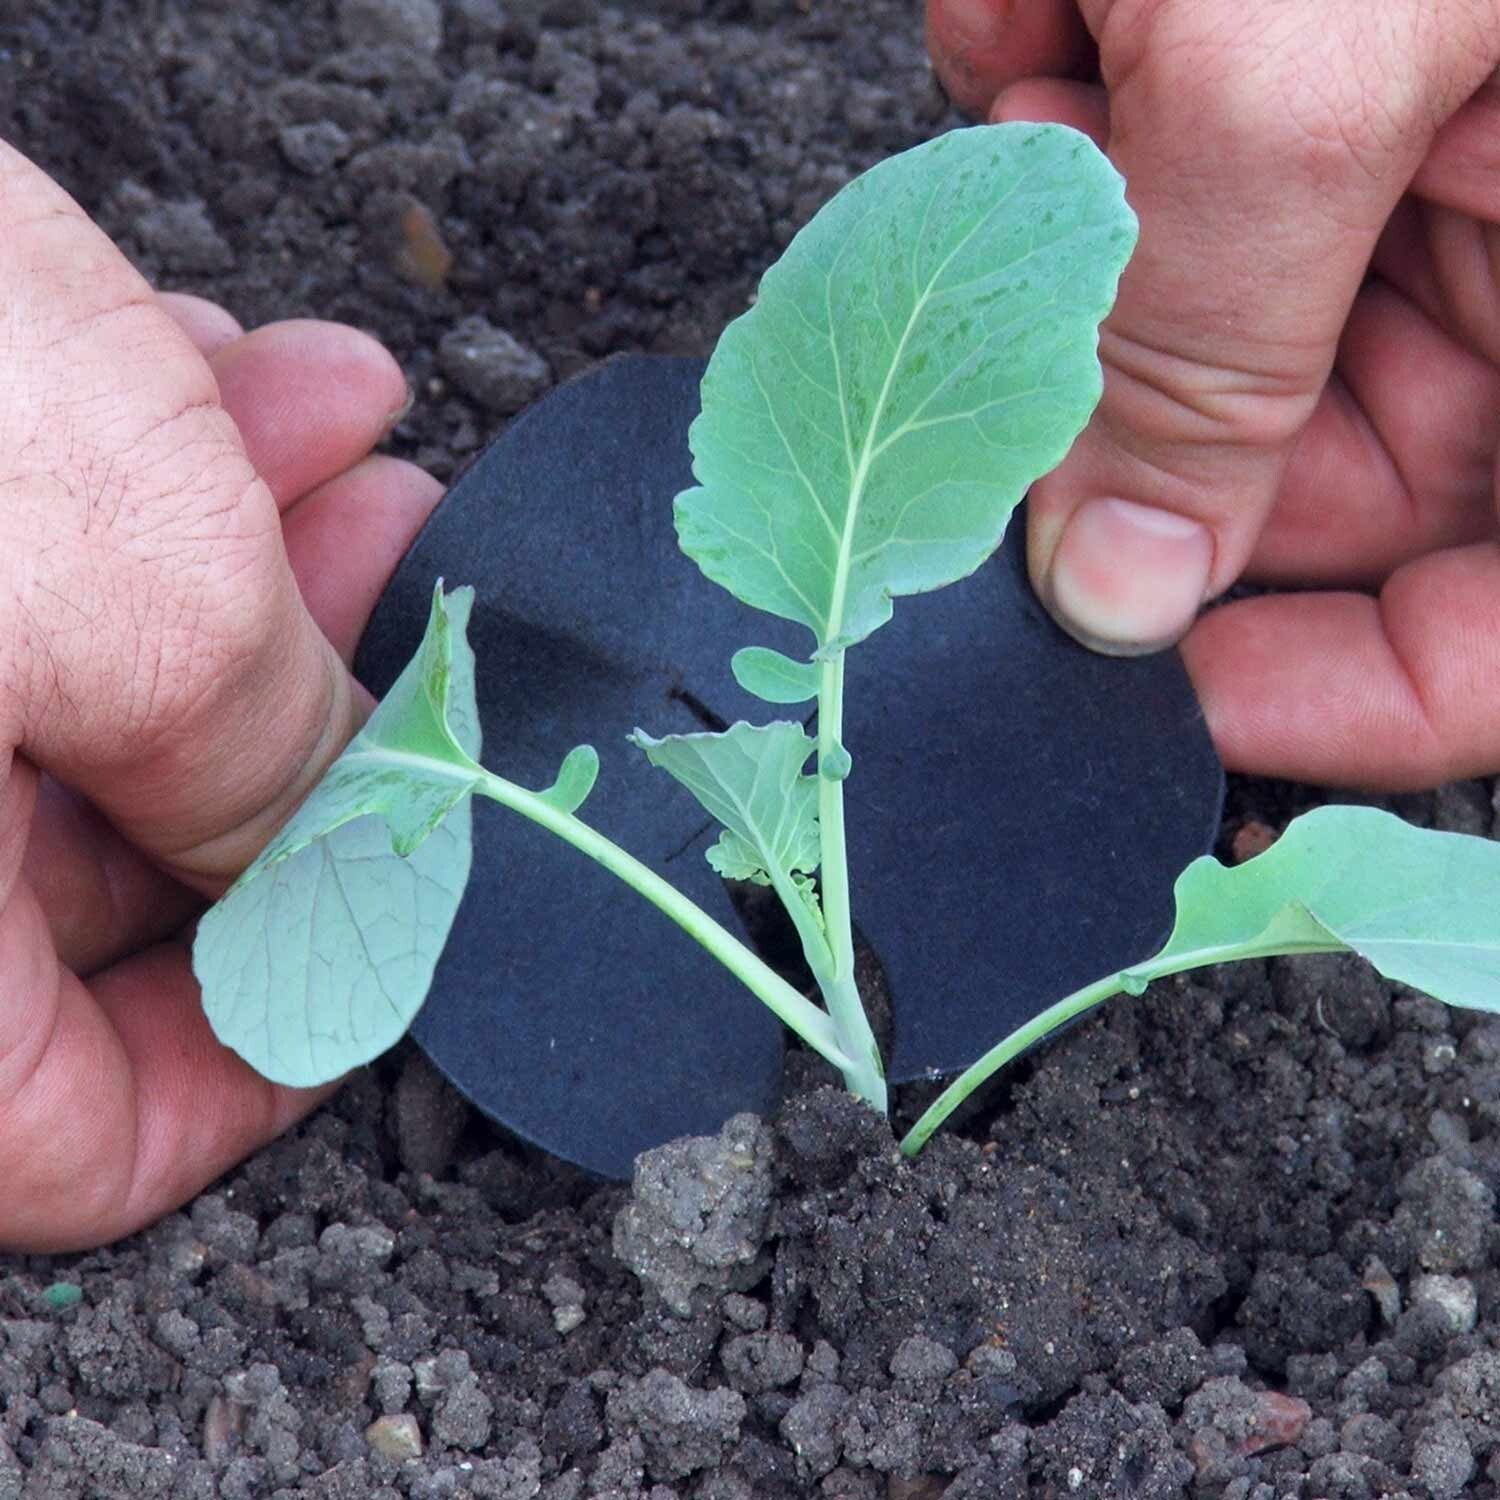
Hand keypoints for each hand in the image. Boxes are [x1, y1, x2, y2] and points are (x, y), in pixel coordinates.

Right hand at [0, 140, 441, 1250]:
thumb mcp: (128, 599)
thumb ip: (261, 760)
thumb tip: (342, 820)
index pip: (64, 1137)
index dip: (266, 1046)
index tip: (392, 931)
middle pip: (88, 888)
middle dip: (286, 738)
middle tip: (406, 633)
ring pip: (42, 697)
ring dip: (232, 579)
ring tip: (350, 474)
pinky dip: (117, 483)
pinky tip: (222, 376)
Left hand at [929, 0, 1499, 789]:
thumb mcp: (1306, 63)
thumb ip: (1208, 352)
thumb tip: (1113, 597)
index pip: (1495, 628)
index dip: (1338, 701)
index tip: (1138, 688)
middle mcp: (1487, 245)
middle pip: (1316, 498)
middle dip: (1127, 432)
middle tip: (1024, 355)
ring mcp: (1387, 178)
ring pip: (1182, 355)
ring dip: (1068, 261)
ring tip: (1043, 108)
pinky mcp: (1264, 101)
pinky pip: (1127, 207)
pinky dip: (1042, 139)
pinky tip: (1041, 24)